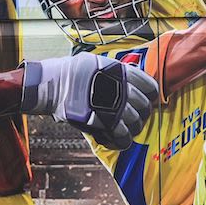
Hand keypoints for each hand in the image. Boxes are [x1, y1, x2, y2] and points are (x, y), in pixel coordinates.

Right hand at [20, 53, 157, 149]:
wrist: (55, 85)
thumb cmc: (73, 72)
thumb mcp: (98, 63)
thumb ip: (116, 71)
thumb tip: (129, 74)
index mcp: (123, 73)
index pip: (150, 87)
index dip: (149, 96)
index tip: (143, 100)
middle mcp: (123, 89)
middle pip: (145, 107)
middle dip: (141, 114)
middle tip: (132, 117)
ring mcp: (115, 107)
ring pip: (136, 123)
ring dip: (131, 128)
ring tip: (121, 128)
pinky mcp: (105, 123)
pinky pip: (124, 137)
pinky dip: (122, 141)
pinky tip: (115, 139)